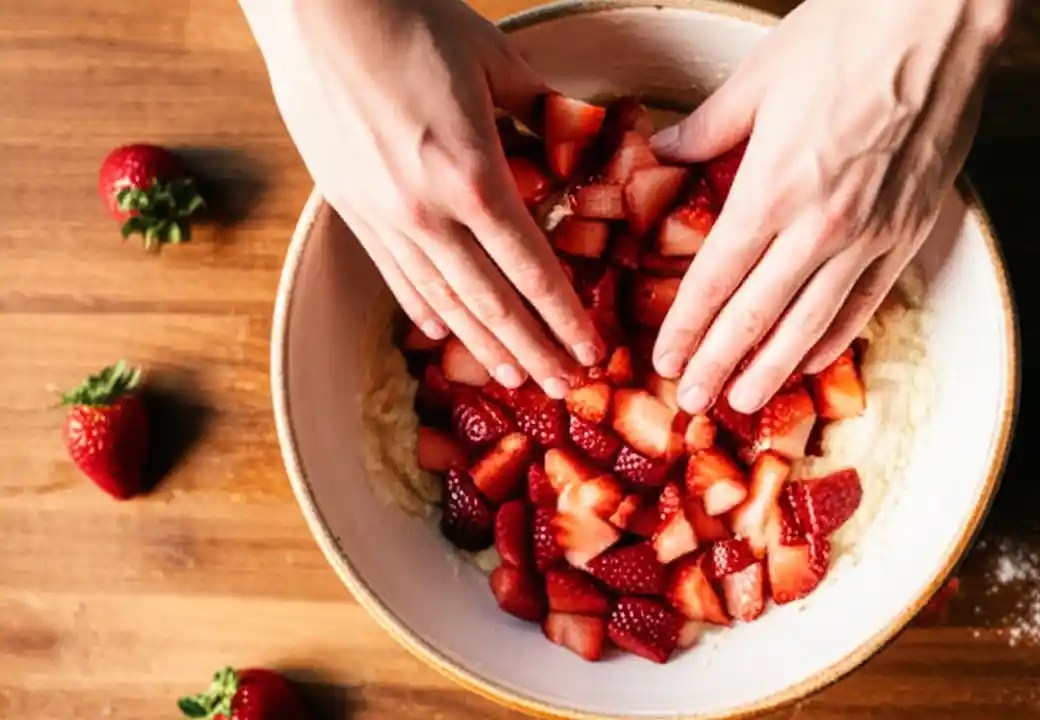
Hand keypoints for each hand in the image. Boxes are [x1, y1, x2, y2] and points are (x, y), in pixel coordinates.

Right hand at [241, 0, 600, 397]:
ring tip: (511, 379)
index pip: (531, 268)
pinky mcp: (347, 207)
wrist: (314, 6)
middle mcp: (427, 211)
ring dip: (481, 345)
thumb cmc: (410, 20)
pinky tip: (440, 335)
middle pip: (490, 301)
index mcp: (474, 175)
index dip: (565, 317)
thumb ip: (540, 110)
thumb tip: (574, 135)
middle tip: (563, 387)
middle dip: (532, 350)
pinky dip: (421, 307)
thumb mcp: (494, 60)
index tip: (591, 352)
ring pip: (441, 298)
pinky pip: (393, 272)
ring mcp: (382, 215)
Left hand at [649, 0, 1010, 413]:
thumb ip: (706, 131)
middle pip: (755, 317)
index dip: (685, 329)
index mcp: (770, 189)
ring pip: (811, 324)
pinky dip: (835, 337)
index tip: (662, 362)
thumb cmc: (844, 37)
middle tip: (691, 404)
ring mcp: (869, 235)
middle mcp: (818, 227)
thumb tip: (662, 155)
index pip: (714, 281)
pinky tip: (811, 360)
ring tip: (743, 403)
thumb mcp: (757, 79)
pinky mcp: (909, 232)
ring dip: (773, 370)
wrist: (939, 20)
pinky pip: (866, 302)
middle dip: (717, 366)